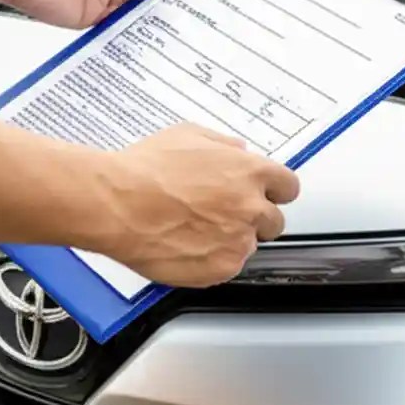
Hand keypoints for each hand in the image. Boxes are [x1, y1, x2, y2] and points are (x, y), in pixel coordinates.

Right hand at [91, 123, 300, 287]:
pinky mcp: (220, 268)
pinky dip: (212, 260)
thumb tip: (239, 151)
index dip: (274, 191)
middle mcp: (251, 207)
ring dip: (231, 239)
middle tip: (224, 215)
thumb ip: (224, 145)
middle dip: (254, 218)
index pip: (289, 187)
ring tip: (194, 230)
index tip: (264, 195)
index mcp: (250, 172)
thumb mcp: (189, 135)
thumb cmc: (144, 169)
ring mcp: (237, 240)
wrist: (116, 204)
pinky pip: (227, 267)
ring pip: (249, 245)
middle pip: (274, 221)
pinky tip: (186, 245)